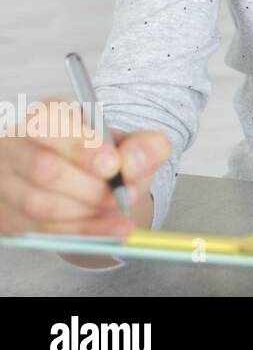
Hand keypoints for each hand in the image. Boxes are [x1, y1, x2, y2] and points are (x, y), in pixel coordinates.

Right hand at [0, 100, 169, 238]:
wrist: (92, 184)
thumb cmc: (105, 157)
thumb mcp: (129, 144)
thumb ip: (143, 146)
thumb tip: (137, 161)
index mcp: (45, 117)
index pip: (50, 124)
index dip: (82, 147)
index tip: (112, 165)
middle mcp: (17, 145)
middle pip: (43, 168)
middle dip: (90, 187)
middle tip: (125, 196)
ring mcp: (6, 182)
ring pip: (38, 203)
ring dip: (86, 214)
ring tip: (122, 214)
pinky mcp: (6, 215)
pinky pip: (40, 230)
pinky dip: (81, 232)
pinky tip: (111, 231)